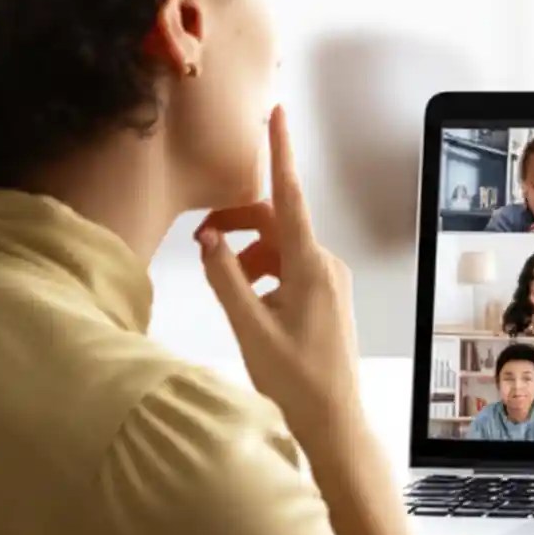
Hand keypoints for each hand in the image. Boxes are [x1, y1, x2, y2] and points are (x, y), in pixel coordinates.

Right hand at [196, 105, 358, 440]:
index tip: (277, 114)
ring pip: (280, 248)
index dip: (280, 152)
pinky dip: (263, 274)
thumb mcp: (249, 327)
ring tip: (225, 287)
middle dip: (238, 225)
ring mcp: (329, 281)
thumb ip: (225, 278)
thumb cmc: (293, 378)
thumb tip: (208, 238)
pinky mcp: (327, 297)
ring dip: (248, 256)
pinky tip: (246, 301)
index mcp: (310, 265)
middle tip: (200, 243)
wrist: (333, 420)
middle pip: (276, 224)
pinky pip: (290, 269)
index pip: (289, 196)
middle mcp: (325, 264)